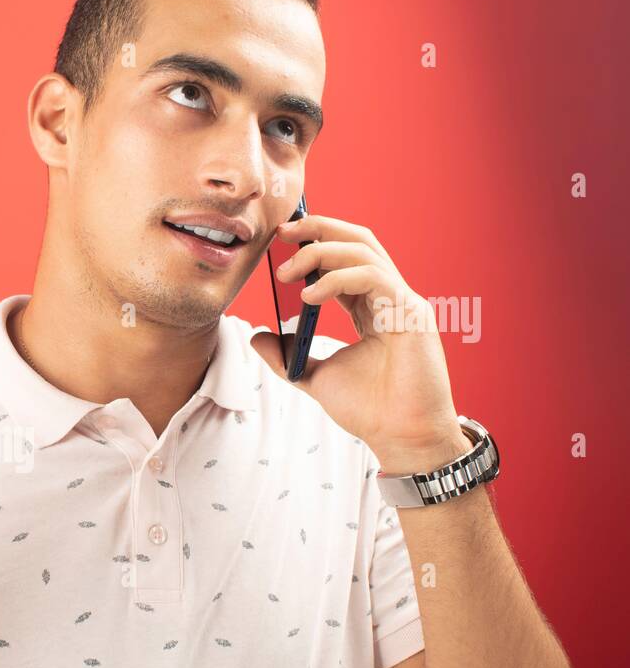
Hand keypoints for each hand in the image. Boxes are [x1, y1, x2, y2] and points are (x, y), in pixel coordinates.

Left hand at [249, 215, 470, 472]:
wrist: (400, 438)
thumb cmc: (369, 410)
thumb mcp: (312, 377)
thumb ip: (286, 355)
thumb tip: (256, 336)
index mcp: (370, 307)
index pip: (344, 259)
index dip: (314, 243)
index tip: (278, 243)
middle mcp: (389, 297)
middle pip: (358, 241)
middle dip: (319, 229)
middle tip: (281, 234)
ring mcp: (403, 302)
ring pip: (364, 251)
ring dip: (321, 252)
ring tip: (286, 272)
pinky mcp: (411, 314)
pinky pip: (372, 277)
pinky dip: (337, 279)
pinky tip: (308, 296)